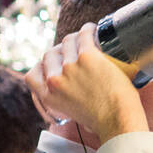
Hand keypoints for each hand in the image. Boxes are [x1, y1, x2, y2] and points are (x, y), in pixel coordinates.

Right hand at [26, 24, 148, 142]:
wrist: (119, 122)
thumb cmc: (103, 123)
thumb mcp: (74, 117)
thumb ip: (67, 105)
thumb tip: (73, 103)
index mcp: (49, 97)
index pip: (33, 74)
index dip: (43, 67)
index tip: (54, 64)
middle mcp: (55, 80)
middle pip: (50, 54)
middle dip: (61, 51)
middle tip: (75, 51)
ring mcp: (70, 67)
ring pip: (67, 42)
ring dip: (76, 39)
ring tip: (86, 38)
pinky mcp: (87, 57)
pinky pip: (84, 35)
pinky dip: (88, 30)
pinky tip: (93, 29)